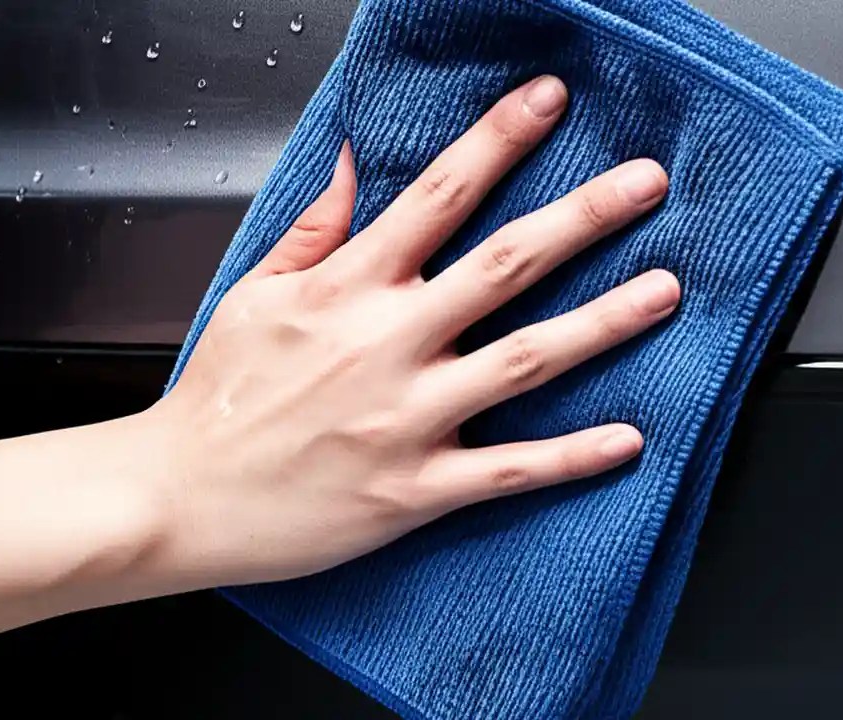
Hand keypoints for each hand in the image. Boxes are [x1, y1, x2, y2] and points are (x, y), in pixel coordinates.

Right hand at [150, 75, 678, 589]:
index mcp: (348, 289)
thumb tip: (358, 163)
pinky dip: (571, 456)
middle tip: (646, 184)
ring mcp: (406, 418)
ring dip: (603, 322)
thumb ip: (315, 226)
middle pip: (504, 265)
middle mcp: (387, 344)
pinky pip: (508, 470)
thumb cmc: (218, 397)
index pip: (439, 196)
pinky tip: (627, 438)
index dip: (499, 141)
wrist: (177, 498)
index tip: (549, 102)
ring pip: (525, 358)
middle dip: (582, 217)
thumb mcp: (254, 293)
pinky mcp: (415, 489)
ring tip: (665, 291)